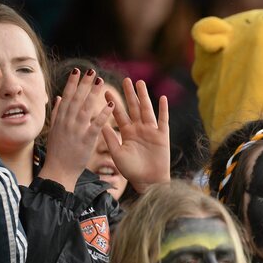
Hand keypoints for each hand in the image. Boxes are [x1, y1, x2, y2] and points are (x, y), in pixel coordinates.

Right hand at [39, 68, 112, 191]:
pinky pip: (96, 125)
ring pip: (85, 108)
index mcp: (60, 118)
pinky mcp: (86, 140)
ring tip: (101, 81)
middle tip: (92, 70)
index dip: (72, 83)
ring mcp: (76, 130)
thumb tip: (58, 96)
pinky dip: (103, 114)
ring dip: (93, 94)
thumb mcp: (54, 129)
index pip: (66, 96)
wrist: (59, 170)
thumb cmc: (58, 151)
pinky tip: (110, 105)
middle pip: (76, 99)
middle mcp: (67, 121)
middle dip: (84, 84)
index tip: (77, 70)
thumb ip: (56, 112)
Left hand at [103, 78, 169, 193]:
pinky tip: (162, 98)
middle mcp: (139, 129)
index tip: (104, 90)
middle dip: (129, 94)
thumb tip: (100, 123)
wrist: (148, 182)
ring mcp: (151, 132)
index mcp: (127, 133)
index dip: (112, 102)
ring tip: (140, 83)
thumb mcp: (117, 154)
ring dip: (144, 97)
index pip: (119, 114)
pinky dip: (163, 109)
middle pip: (134, 108)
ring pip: (147, 110)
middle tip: (125, 80)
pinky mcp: (162, 136)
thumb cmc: (131, 171)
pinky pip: (163, 120)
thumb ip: (110, 138)